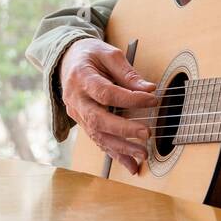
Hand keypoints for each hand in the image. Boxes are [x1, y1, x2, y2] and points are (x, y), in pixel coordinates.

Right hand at [59, 38, 158, 174]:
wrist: (67, 60)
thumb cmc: (90, 55)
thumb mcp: (109, 54)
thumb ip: (128, 73)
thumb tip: (149, 89)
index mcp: (81, 78)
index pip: (106, 93)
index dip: (130, 99)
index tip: (152, 100)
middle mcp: (76, 99)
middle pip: (98, 119)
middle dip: (124, 129)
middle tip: (147, 133)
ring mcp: (77, 114)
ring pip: (97, 136)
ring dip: (121, 148)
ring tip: (143, 154)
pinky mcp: (82, 124)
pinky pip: (98, 141)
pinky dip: (115, 155)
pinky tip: (131, 165)